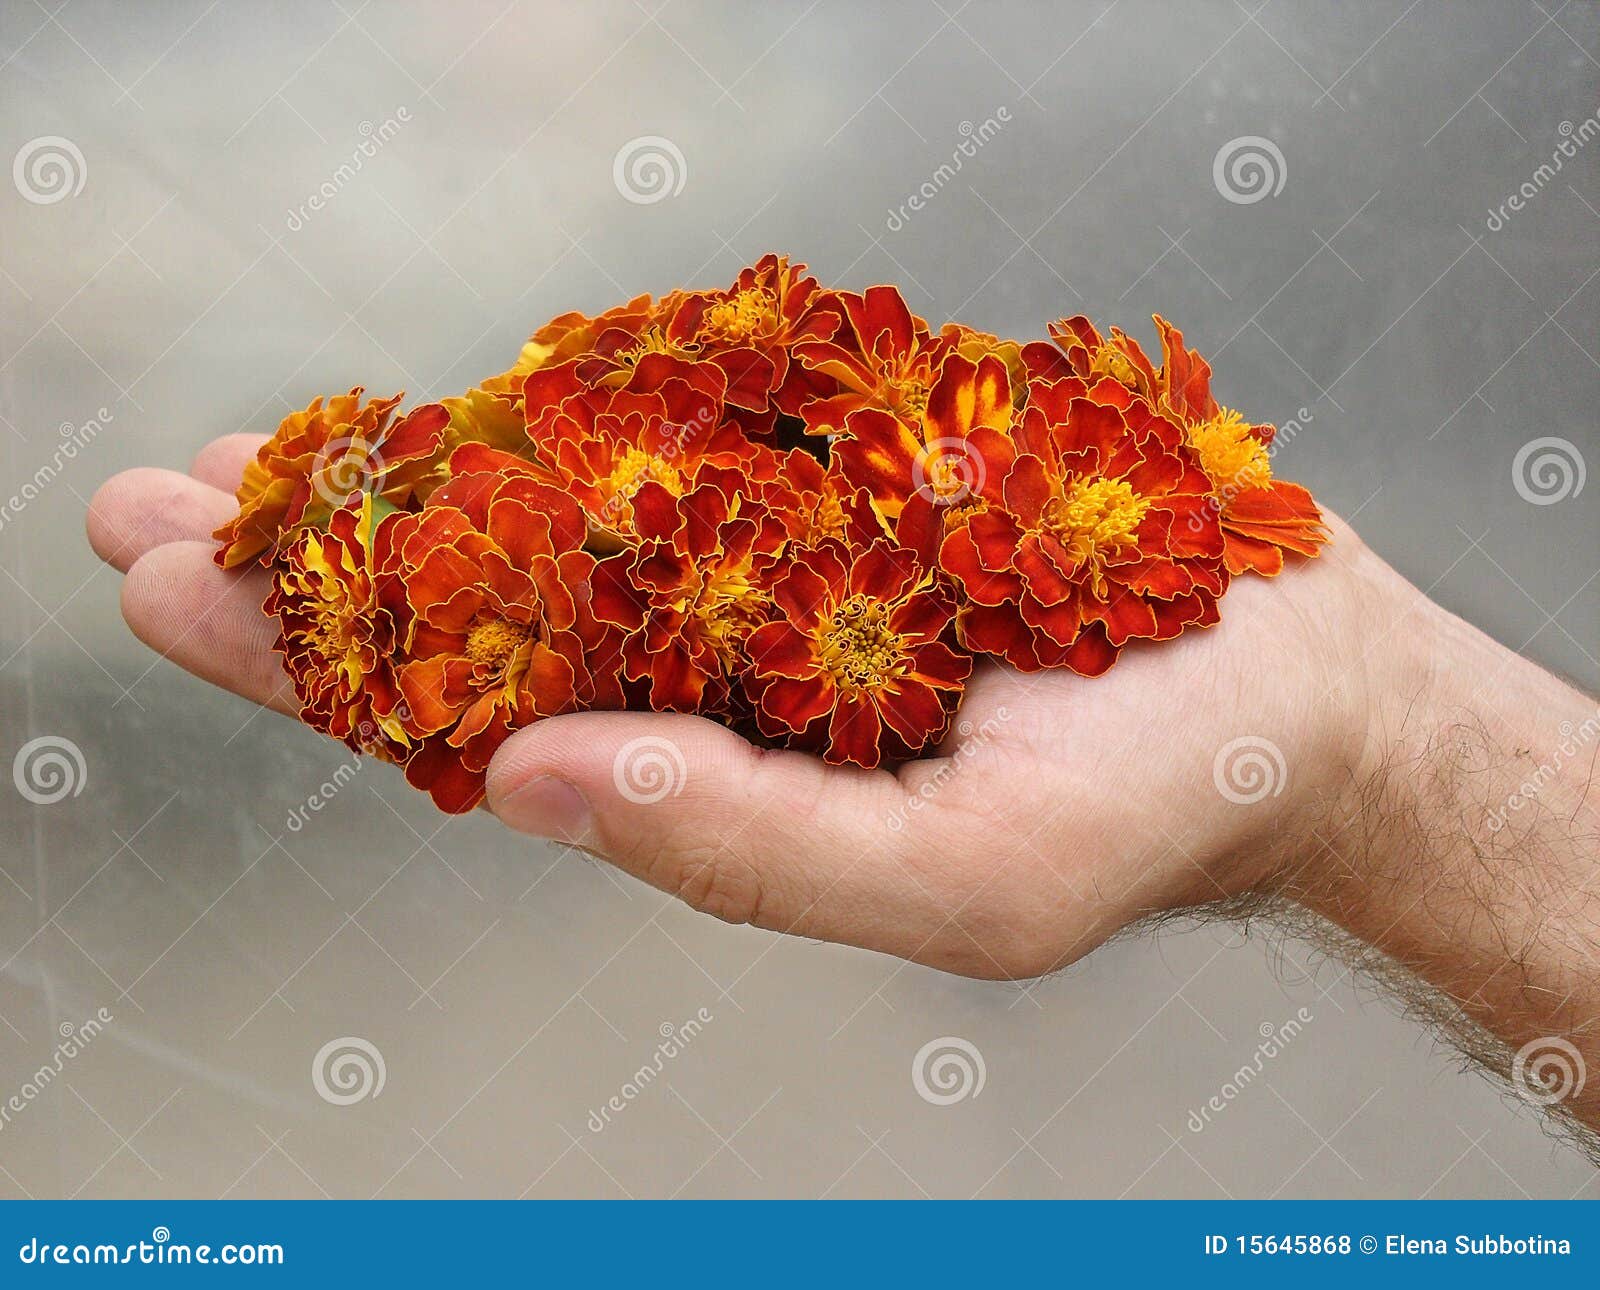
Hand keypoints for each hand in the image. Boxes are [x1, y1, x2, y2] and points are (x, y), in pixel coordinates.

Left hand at [87, 431, 1387, 978]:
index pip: (484, 734)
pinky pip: (695, 422)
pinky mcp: (851, 466)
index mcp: (720, 782)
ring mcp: (783, 558)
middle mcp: (727, 670)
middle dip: (321, 566)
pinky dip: (585, 399)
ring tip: (267, 450)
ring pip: (570, 507)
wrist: (1298, 680)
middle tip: (152, 508)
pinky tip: (483, 389)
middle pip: (488, 615)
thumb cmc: (1150, 804)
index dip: (325, 674)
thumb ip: (752, 846)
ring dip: (421, 468)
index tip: (177, 596)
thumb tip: (529, 781)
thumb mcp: (968, 877)